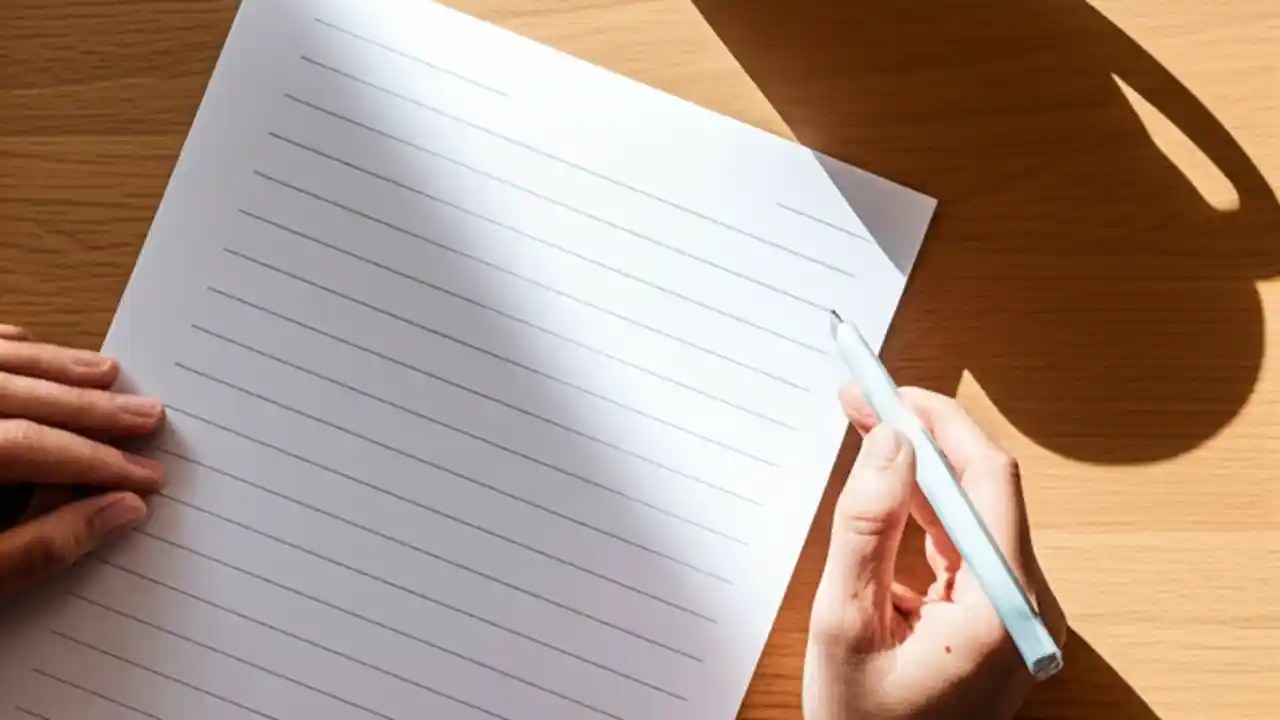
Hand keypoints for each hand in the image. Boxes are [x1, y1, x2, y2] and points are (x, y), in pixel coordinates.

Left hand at [0, 323, 165, 597]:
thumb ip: (39, 547)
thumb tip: (121, 514)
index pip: (30, 446)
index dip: (96, 462)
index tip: (147, 478)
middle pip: (17, 394)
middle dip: (90, 408)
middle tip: (148, 416)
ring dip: (52, 366)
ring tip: (105, 373)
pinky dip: (2, 348)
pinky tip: (27, 345)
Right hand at [803, 384, 1066, 719]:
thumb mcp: (846, 622)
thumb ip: (868, 526)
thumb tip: (890, 442)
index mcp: (1003, 609)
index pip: (985, 479)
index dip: (934, 422)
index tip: (885, 389)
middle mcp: (1028, 607)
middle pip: (982, 489)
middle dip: (919, 437)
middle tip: (862, 399)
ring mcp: (1017, 613)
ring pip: (971, 513)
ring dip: (918, 471)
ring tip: (866, 427)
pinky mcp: (998, 618)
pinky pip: (963, 545)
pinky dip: (922, 512)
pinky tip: (886, 486)